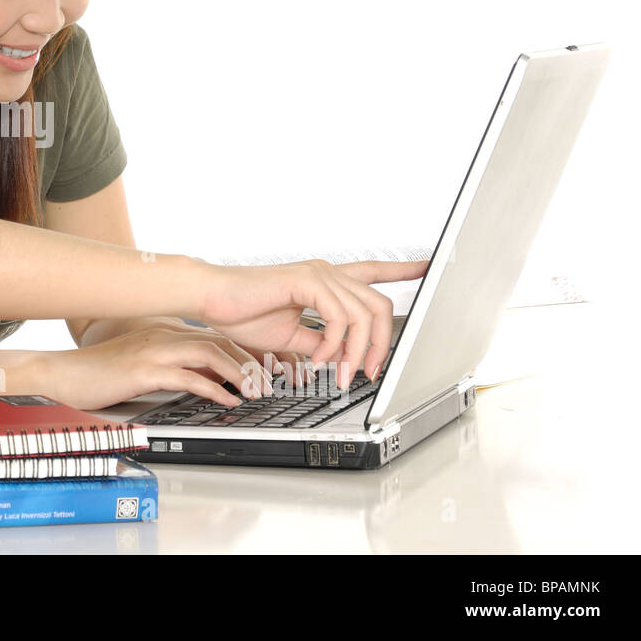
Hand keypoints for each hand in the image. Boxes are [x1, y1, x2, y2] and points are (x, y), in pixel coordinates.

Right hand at [40, 323, 276, 410]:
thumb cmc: (101, 372)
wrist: (63, 373)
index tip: (267, 368)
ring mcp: (154, 350)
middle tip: (272, 380)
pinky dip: (214, 389)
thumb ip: (178, 368)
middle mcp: (163, 335)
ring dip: (240, 373)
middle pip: (220, 341)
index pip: (216, 335)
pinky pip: (188, 377)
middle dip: (251, 361)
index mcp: (165, 332)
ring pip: (210, 354)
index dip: (246, 352)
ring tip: (257, 391)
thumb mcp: (147, 367)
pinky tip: (228, 401)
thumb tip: (212, 381)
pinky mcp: (144, 370)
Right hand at [199, 259, 427, 386]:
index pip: (372, 271)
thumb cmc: (241, 313)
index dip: (403, 270)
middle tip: (369, 373)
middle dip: (382, 344)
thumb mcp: (291, 336)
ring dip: (356, 352)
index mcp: (324, 282)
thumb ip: (319, 342)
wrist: (212, 300)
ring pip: (364, 314)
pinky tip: (320, 359)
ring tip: (340, 373)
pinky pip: (340, 318)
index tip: (428, 267)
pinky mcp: (307, 281)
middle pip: (379, 305)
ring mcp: (319, 274)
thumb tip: (340, 358)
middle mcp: (326, 272)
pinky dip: (335, 345)